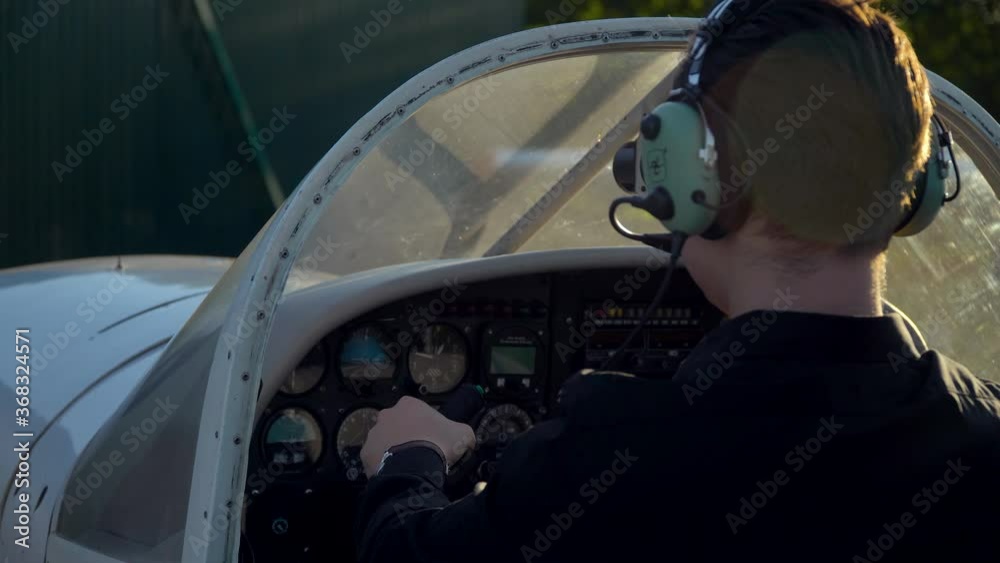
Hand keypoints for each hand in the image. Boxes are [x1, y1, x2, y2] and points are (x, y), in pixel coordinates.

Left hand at [361, 396, 475, 476]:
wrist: (414, 467)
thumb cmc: (438, 443)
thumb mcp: (463, 434)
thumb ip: (464, 432)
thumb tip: (467, 439)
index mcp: (409, 404)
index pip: (418, 412)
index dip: (427, 427)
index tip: (434, 440)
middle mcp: (387, 414)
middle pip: (399, 425)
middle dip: (407, 437)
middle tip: (421, 453)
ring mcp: (373, 434)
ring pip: (385, 442)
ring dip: (394, 450)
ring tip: (408, 466)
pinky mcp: (365, 453)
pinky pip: (376, 459)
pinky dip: (384, 465)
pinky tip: (396, 473)